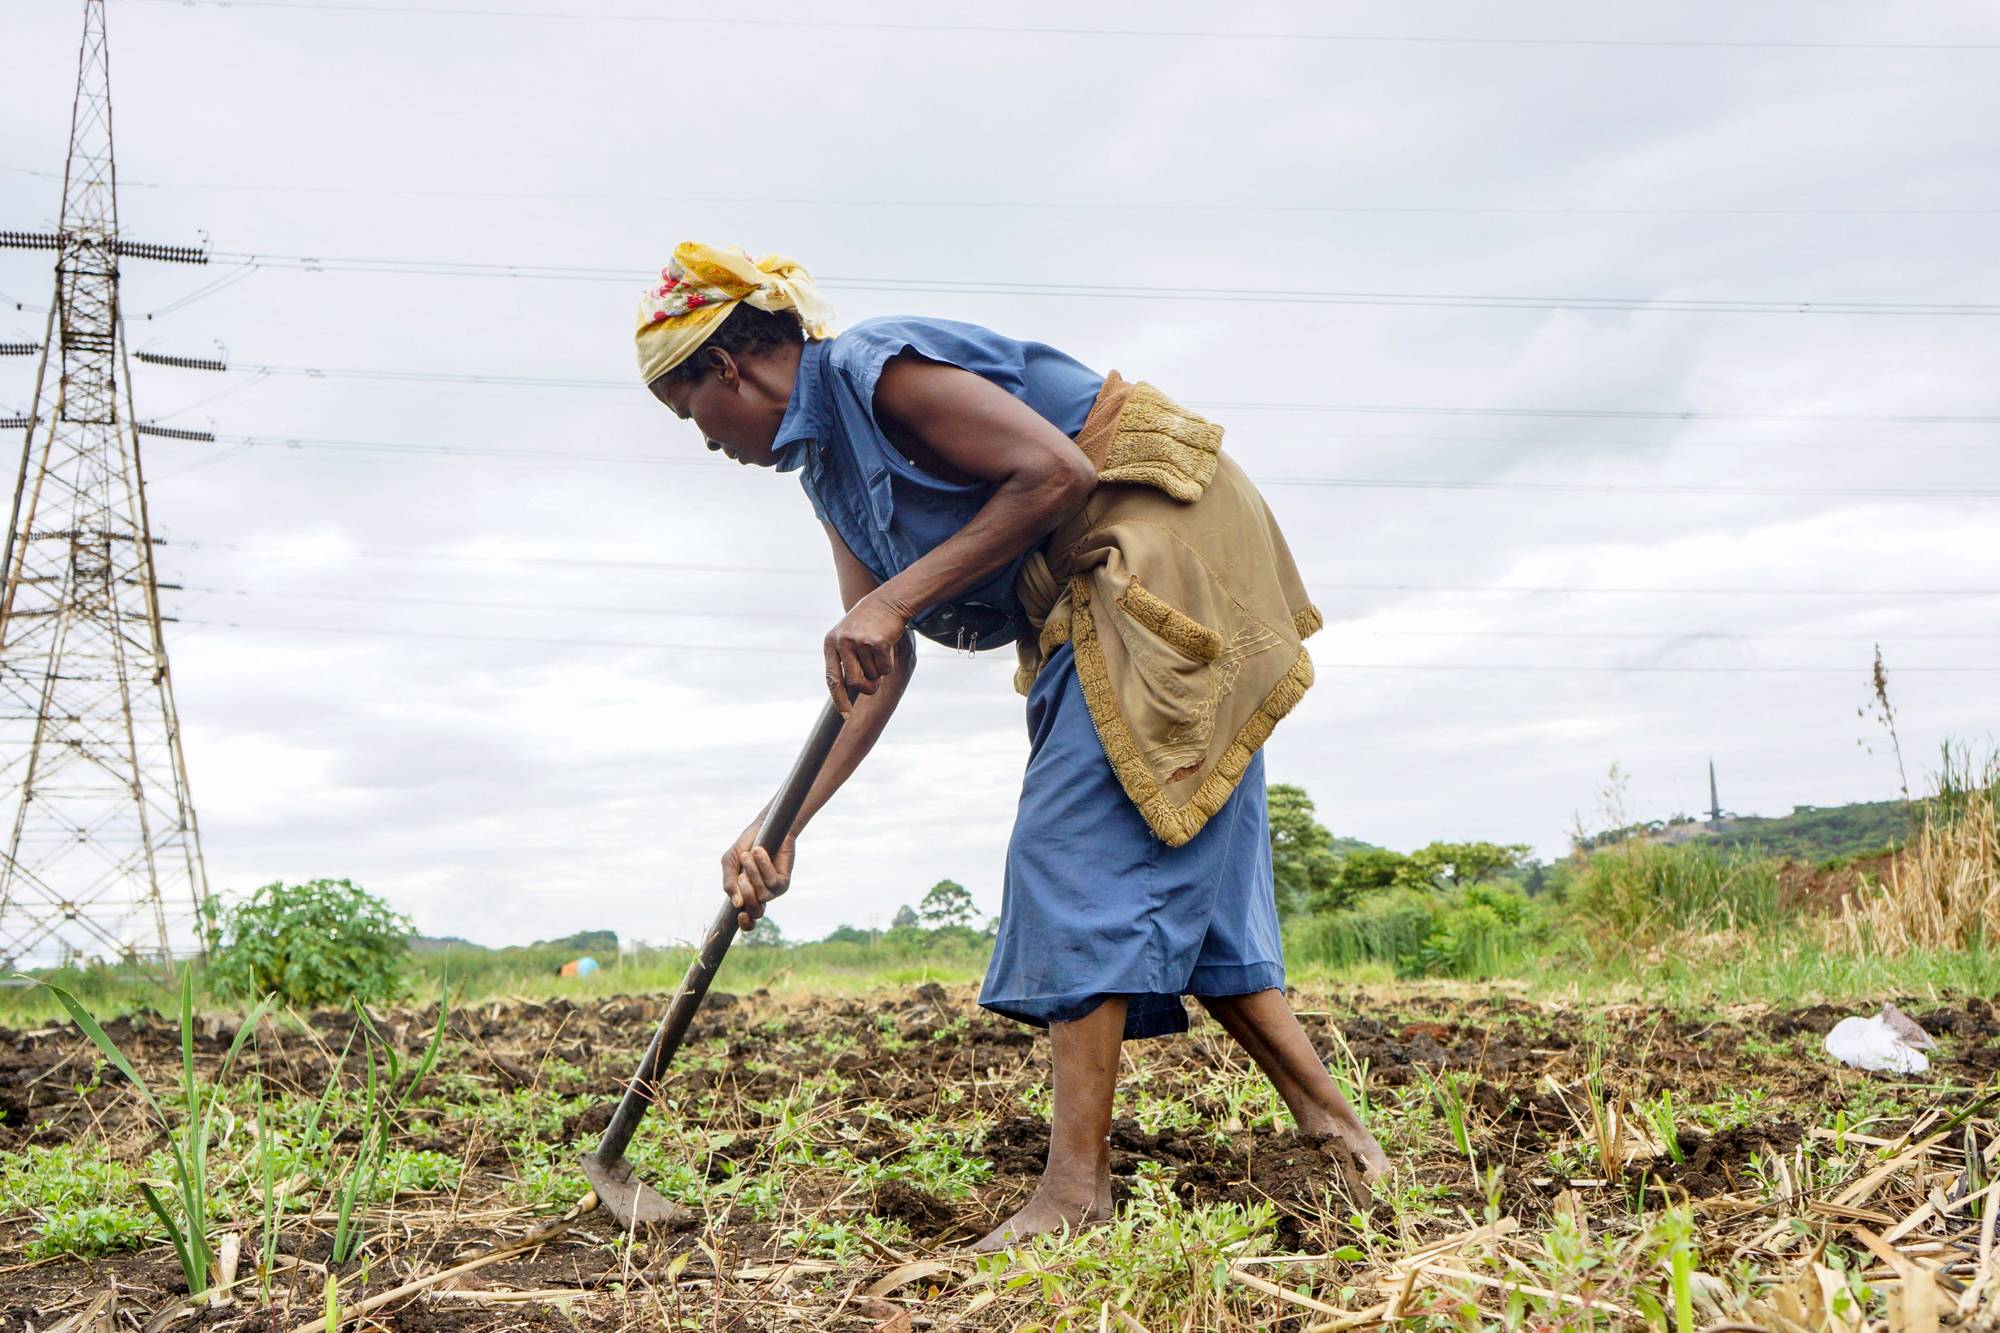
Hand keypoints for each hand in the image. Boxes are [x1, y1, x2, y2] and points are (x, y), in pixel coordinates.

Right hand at [721, 817, 795, 931]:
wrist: (763, 827)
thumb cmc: (746, 845)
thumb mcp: (730, 863)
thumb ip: (729, 882)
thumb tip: (736, 903)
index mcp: (747, 895)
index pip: (748, 920)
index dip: (745, 924)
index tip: (740, 914)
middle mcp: (762, 896)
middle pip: (755, 912)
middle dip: (746, 893)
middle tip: (741, 875)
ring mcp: (774, 890)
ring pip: (762, 894)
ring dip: (752, 873)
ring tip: (749, 855)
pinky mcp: (784, 881)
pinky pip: (772, 882)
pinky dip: (764, 865)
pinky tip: (760, 851)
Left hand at [824, 592, 907, 715]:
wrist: (888, 601)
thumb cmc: (868, 623)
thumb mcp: (848, 637)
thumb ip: (845, 660)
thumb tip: (850, 691)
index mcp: (830, 643)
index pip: (832, 679)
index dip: (839, 700)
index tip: (846, 716)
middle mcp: (842, 642)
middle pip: (854, 682)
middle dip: (867, 688)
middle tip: (874, 684)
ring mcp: (859, 642)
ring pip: (872, 676)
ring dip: (879, 672)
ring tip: (879, 652)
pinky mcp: (877, 642)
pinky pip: (885, 668)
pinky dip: (888, 664)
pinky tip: (887, 646)